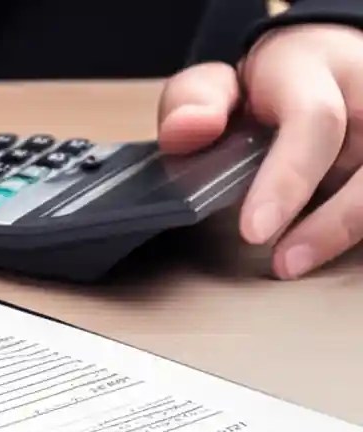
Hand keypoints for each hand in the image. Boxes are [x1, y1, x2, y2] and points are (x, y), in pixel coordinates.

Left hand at [157, 23, 362, 278]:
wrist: (317, 65)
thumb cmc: (262, 84)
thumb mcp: (217, 82)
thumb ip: (195, 101)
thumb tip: (187, 129)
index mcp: (315, 70)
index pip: (315, 120)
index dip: (288, 179)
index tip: (254, 230)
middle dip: (332, 221)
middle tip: (284, 263)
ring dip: (347, 229)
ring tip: (295, 263)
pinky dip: (353, 227)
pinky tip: (320, 247)